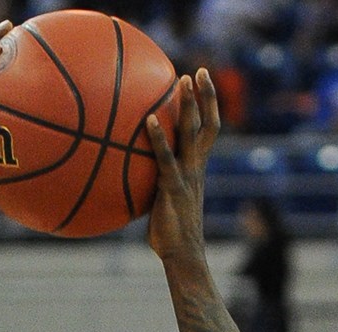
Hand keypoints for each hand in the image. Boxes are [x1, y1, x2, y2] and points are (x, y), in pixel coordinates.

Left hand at [143, 68, 219, 263]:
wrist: (182, 255)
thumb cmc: (169, 232)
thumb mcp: (162, 200)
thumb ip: (153, 181)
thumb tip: (129, 170)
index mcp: (196, 168)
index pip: (208, 130)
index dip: (209, 106)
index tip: (202, 82)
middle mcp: (196, 167)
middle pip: (207, 124)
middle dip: (206, 96)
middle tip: (199, 71)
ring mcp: (187, 176)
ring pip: (193, 134)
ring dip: (189, 106)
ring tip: (182, 82)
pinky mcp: (174, 187)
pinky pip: (167, 158)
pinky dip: (159, 138)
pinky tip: (149, 120)